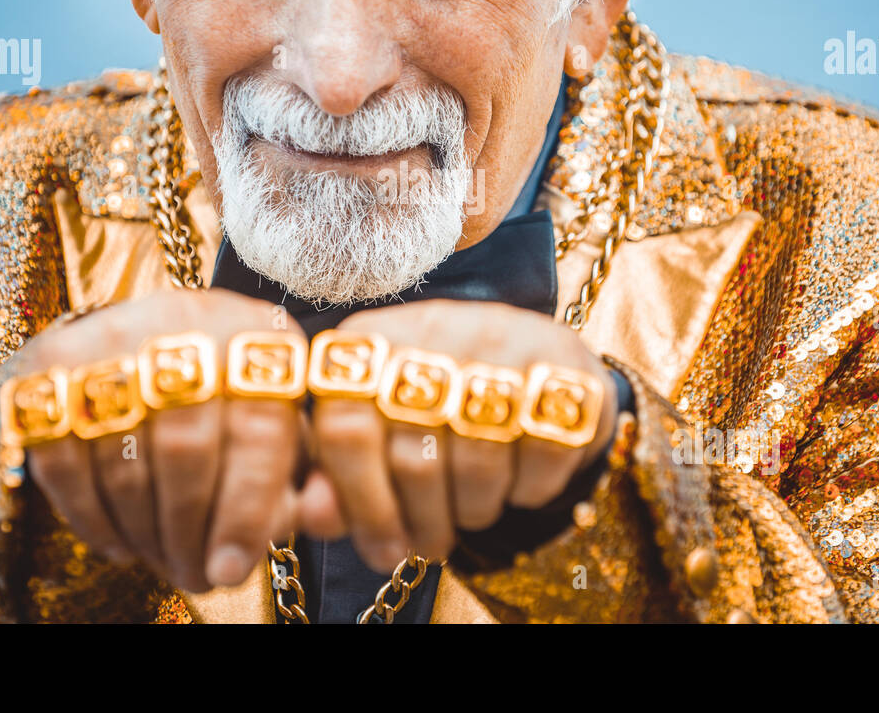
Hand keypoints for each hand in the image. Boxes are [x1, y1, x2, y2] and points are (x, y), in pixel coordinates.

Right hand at [11, 289, 305, 590]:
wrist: (153, 331)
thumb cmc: (234, 396)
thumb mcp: (280, 420)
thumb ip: (301, 474)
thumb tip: (307, 520)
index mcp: (259, 337)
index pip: (256, 430)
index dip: (246, 510)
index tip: (232, 570)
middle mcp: (189, 323)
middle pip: (185, 446)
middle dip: (188, 530)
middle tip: (196, 577)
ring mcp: (116, 334)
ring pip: (123, 456)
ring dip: (143, 530)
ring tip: (163, 563)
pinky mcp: (57, 359)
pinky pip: (63, 455)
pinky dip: (90, 514)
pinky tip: (119, 542)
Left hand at [297, 299, 616, 572]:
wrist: (533, 359)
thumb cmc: (438, 404)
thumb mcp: (379, 428)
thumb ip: (337, 475)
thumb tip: (314, 517)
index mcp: (372, 340)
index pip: (344, 429)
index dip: (360, 504)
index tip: (381, 551)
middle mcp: (433, 327)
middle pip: (412, 456)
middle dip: (421, 521)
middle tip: (430, 544)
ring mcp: (503, 339)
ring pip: (477, 462)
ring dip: (473, 511)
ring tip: (470, 512)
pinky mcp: (563, 364)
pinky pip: (541, 456)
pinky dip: (529, 490)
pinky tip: (518, 484)